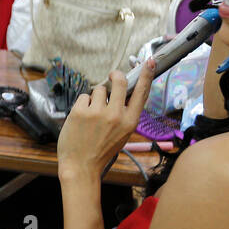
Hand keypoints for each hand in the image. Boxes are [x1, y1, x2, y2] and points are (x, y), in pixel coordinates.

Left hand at [56, 60, 156, 185]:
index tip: (148, 62)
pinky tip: (81, 119)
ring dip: (95, 97)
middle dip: (115, 76)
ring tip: (92, 115)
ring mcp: (97, 113)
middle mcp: (116, 115)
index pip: (142, 93)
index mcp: (130, 122)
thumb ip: (125, 113)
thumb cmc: (101, 150)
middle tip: (111, 76)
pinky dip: (82, 105)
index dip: (146, 75)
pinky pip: (84, 97)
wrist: (81, 166)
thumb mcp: (122, 134)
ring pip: (99, 89)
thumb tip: (123, 91)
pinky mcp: (80, 112)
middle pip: (119, 81)